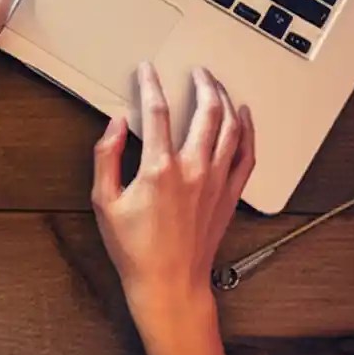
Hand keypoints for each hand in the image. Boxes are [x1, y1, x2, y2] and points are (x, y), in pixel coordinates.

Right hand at [91, 63, 255, 318]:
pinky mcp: (229, 195)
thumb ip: (106, 156)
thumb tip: (116, 125)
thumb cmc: (135, 249)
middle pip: (205, 111)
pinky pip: (247, 154)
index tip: (147, 71)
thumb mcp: (104, 202)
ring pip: (230, 127)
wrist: (169, 283)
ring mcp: (216, 181)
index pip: (157, 111)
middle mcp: (193, 169)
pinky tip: (244, 116)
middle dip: (201, 83)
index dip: (150, 84)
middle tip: (196, 71)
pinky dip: (248, 130)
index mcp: (159, 169)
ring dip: (225, 100)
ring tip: (217, 85)